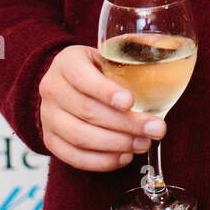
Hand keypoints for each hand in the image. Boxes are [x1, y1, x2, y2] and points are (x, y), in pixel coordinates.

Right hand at [39, 44, 165, 170]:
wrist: (69, 84)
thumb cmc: (98, 70)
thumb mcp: (110, 55)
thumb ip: (132, 56)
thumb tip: (161, 48)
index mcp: (67, 62)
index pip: (81, 77)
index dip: (106, 91)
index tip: (131, 102)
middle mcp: (52, 88)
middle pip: (87, 111)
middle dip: (125, 124)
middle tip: (155, 129)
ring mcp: (48, 117)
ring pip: (80, 136)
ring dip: (117, 144)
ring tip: (144, 143)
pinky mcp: (50, 140)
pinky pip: (74, 157)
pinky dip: (102, 161)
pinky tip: (124, 156)